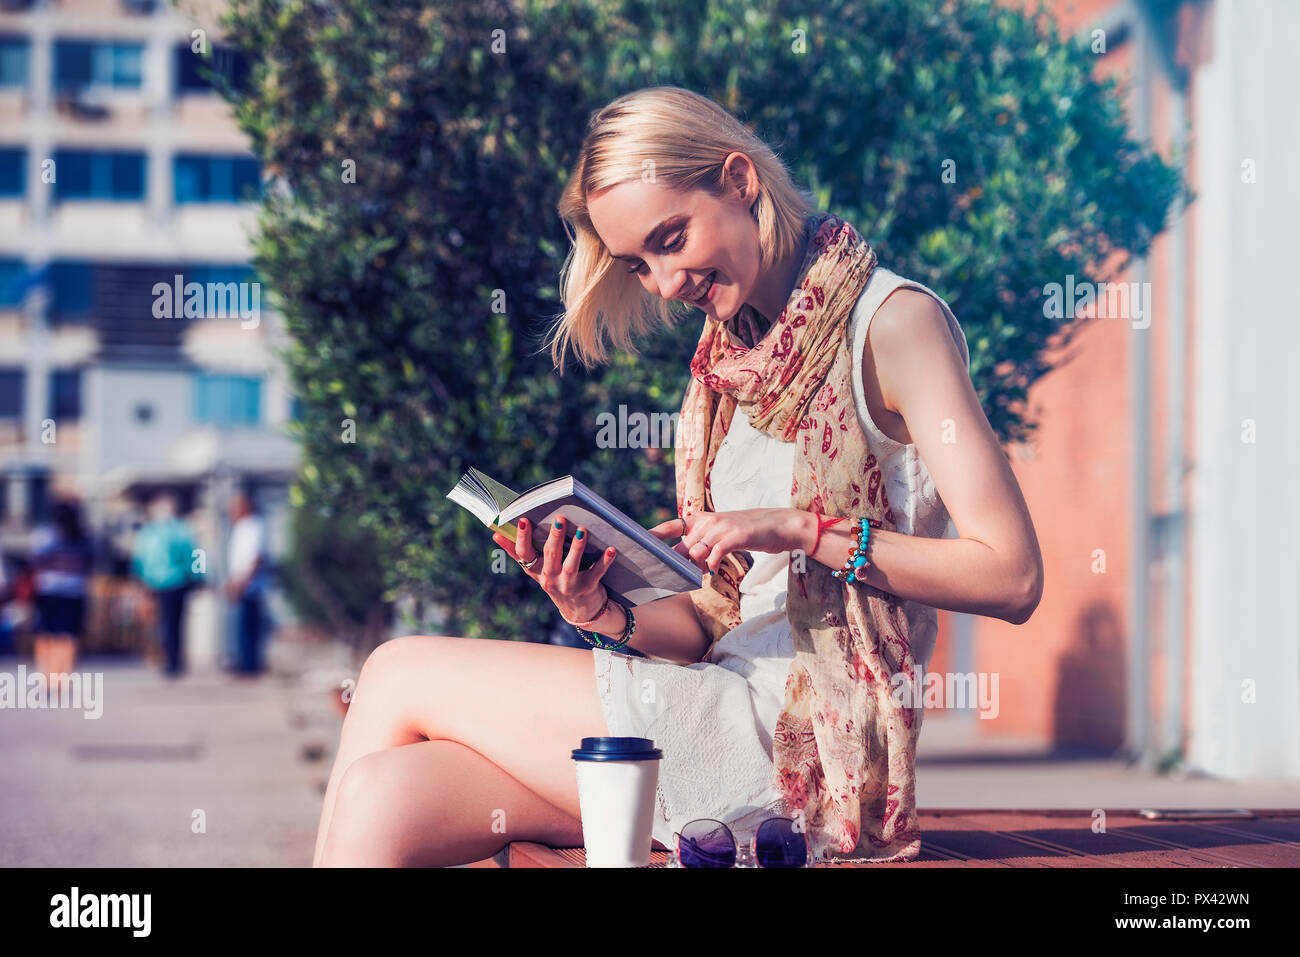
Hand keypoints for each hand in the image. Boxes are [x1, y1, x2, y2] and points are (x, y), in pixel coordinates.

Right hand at [492, 516, 618, 625]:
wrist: (580, 611)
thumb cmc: (557, 581)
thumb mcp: (538, 570)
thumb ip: (520, 552)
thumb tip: (496, 533)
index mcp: (536, 571)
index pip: (524, 553)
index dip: (522, 537)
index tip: (523, 520)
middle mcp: (550, 579)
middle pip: (550, 555)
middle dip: (555, 536)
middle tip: (560, 518)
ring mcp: (569, 585)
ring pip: (571, 564)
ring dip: (577, 547)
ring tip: (582, 530)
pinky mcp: (587, 588)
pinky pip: (597, 572)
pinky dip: (605, 560)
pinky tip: (611, 549)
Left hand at [647, 508, 807, 573]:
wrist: (779, 524)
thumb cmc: (748, 532)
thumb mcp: (721, 534)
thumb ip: (703, 547)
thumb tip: (686, 565)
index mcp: (701, 518)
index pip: (671, 526)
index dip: (654, 534)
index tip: (637, 543)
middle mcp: (707, 521)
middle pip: (681, 546)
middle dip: (674, 563)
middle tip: (666, 577)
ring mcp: (720, 528)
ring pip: (695, 552)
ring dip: (694, 567)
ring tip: (698, 575)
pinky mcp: (734, 536)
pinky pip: (714, 555)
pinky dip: (711, 565)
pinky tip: (713, 571)